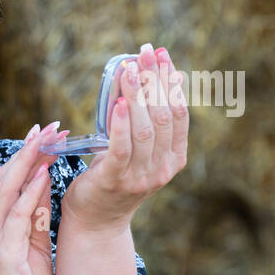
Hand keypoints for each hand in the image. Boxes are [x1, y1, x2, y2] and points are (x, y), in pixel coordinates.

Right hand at [0, 123, 68, 274]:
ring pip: (6, 190)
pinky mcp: (0, 252)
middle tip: (51, 127)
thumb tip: (45, 183)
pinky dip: (29, 193)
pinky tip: (43, 174)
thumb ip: (37, 217)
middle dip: (28, 150)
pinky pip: (16, 216)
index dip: (25, 156)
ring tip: (48, 140)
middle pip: (4, 178)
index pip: (6, 182)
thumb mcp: (34, 246)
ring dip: (29, 162)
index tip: (45, 135)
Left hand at [62, 42, 188, 232]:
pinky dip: (120, 124)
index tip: (162, 55)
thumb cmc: (112, 180)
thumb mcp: (134, 150)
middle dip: (154, 81)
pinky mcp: (115, 182)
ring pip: (144, 129)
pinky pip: (120, 149)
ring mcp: (140, 177)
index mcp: (173, 158)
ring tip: (128, 69)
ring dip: (136, 95)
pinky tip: (117, 103)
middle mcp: (162, 168)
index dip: (171, 82)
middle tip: (145, 53)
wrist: (95, 222)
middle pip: (163, 117)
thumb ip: (143, 121)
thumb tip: (150, 77)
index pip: (178, 114)